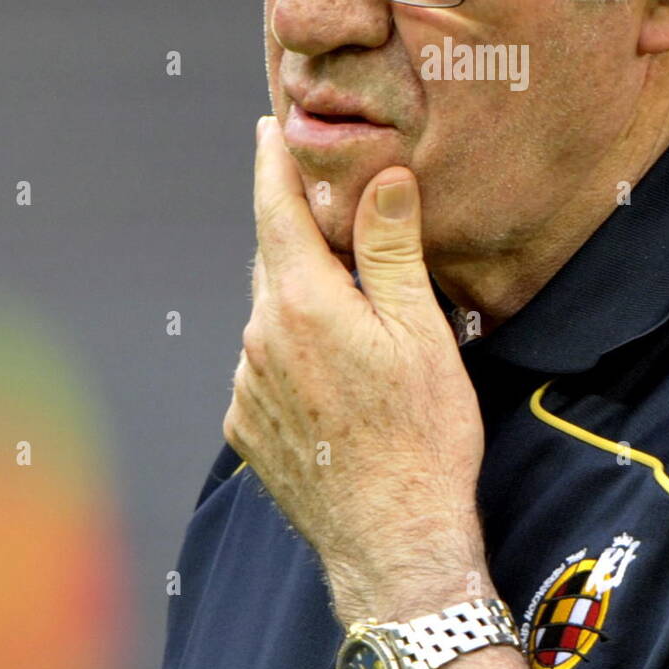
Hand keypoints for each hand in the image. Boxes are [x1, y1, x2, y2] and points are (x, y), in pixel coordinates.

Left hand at [223, 116, 489, 625]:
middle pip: (272, 260)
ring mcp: (247, 387)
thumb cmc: (422, 436)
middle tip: (327, 209)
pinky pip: (263, 365)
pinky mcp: (245, 428)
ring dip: (298, 296)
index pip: (275, 212)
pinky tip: (333, 372)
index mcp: (302, 305)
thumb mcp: (421, 331)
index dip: (272, 164)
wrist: (395, 542)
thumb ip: (392, 249)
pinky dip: (290, 349)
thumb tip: (381, 178)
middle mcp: (260, 339)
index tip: (268, 126)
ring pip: (269, 315)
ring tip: (348, 307)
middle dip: (295, 230)